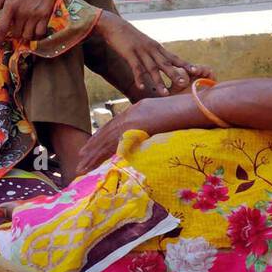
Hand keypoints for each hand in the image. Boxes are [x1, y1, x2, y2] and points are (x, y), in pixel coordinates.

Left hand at [0, 0, 62, 48]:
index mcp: (10, 6)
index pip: (2, 28)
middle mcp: (22, 12)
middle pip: (16, 34)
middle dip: (15, 34)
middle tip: (16, 30)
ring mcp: (34, 15)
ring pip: (28, 35)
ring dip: (26, 35)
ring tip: (26, 29)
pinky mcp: (45, 15)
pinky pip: (40, 32)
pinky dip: (37, 34)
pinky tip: (36, 30)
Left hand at [75, 97, 196, 175]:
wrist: (193, 106)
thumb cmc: (186, 112)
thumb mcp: (166, 118)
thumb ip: (154, 125)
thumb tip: (151, 136)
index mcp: (136, 110)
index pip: (113, 128)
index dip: (100, 139)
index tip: (90, 150)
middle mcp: (130, 113)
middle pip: (105, 133)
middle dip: (91, 149)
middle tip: (79, 161)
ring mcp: (132, 119)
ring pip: (106, 139)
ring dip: (93, 154)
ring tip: (82, 165)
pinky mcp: (136, 125)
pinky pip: (116, 142)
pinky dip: (105, 153)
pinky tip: (96, 162)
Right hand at [98, 14, 212, 97]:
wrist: (115, 25)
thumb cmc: (130, 36)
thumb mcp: (146, 43)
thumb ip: (154, 53)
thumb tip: (163, 62)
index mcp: (157, 47)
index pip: (173, 57)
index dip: (184, 64)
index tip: (195, 70)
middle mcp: (151, 49)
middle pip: (166, 64)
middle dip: (175, 74)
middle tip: (184, 84)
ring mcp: (141, 51)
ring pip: (152, 68)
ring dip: (159, 81)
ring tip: (165, 93)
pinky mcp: (129, 53)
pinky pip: (135, 68)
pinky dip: (139, 78)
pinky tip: (141, 87)